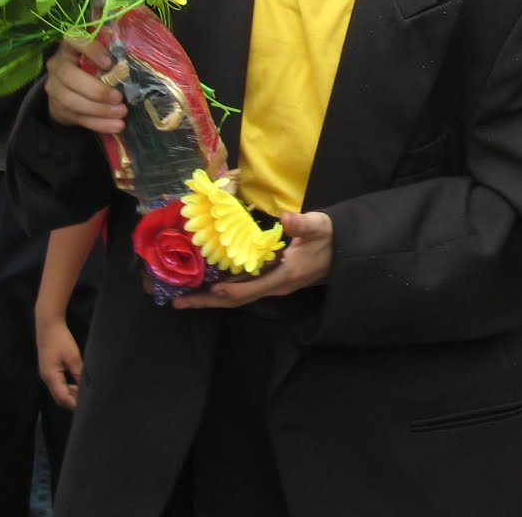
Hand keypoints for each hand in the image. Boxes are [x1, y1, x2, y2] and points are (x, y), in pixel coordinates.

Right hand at [36, 313, 82, 408]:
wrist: (48, 326)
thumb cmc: (60, 340)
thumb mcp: (73, 357)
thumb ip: (79, 373)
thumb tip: (86, 387)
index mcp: (51, 377)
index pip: (62, 398)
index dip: (74, 404)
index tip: (86, 406)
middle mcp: (47, 378)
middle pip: (59, 397)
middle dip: (72, 401)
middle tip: (87, 402)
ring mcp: (47, 374)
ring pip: (58, 391)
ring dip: (70, 394)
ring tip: (84, 394)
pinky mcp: (49, 369)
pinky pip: (58, 384)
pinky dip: (67, 387)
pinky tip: (76, 384)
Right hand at [44, 38, 125, 133]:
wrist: (70, 89)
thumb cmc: (93, 66)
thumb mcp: (100, 55)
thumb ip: (112, 54)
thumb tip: (137, 57)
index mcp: (70, 47)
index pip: (74, 40)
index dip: (90, 50)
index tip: (109, 63)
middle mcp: (57, 66)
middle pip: (69, 77)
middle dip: (96, 90)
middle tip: (119, 98)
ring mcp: (55, 88)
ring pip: (71, 100)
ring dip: (99, 109)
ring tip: (121, 113)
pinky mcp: (58, 108)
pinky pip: (78, 118)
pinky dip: (98, 123)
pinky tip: (115, 126)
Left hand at [173, 210, 333, 308]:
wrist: (342, 251)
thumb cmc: (329, 238)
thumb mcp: (320, 227)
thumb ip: (303, 224)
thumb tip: (286, 218)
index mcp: (285, 276)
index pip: (252, 289)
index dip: (231, 290)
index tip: (210, 288)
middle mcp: (275, 286)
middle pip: (237, 299)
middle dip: (208, 301)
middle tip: (179, 302)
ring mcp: (272, 285)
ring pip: (237, 297)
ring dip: (211, 298)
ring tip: (185, 296)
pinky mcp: (270, 281)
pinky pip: (242, 289)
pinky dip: (222, 289)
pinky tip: (207, 283)